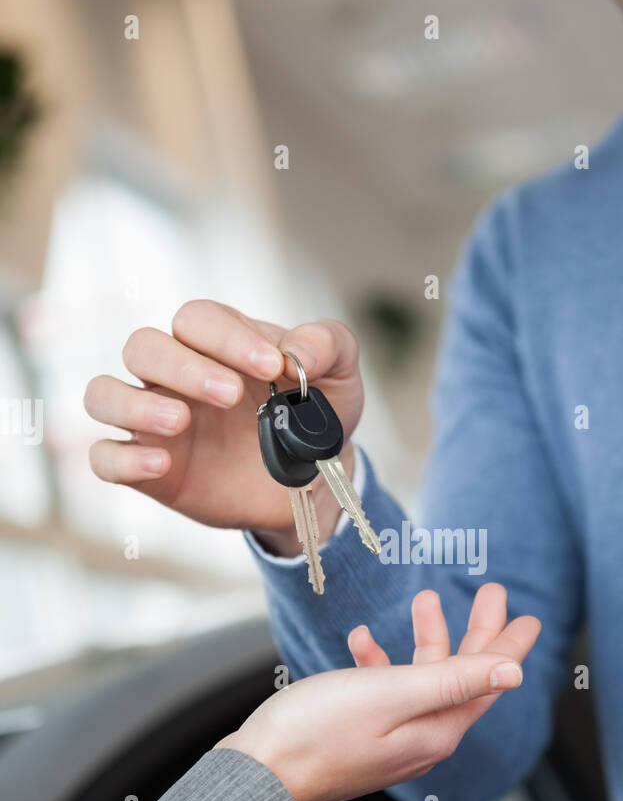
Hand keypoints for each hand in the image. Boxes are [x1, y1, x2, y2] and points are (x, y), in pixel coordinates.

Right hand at [84, 302, 363, 548]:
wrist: (316, 481)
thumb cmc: (317, 416)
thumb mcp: (340, 375)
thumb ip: (328, 344)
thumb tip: (297, 350)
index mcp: (215, 343)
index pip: (197, 319)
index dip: (228, 337)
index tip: (273, 366)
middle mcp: (174, 375)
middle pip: (143, 347)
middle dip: (183, 366)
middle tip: (231, 395)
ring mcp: (155, 421)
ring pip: (103, 394)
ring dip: (135, 403)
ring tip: (182, 421)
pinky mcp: (151, 470)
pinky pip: (105, 457)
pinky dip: (122, 458)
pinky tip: (161, 462)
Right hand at [218, 584, 540, 800]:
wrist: (255, 777)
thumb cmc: (315, 732)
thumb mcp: (391, 694)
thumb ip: (453, 680)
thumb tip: (513, 674)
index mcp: (437, 729)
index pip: (487, 681)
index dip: (508, 645)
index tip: (529, 616)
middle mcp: (422, 739)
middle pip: (463, 678)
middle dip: (477, 633)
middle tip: (492, 592)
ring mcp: (392, 740)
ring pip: (425, 680)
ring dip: (427, 639)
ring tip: (423, 600)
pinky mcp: (362, 738)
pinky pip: (386, 693)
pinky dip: (381, 664)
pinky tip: (361, 641)